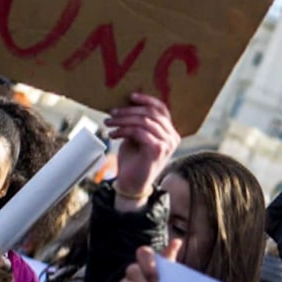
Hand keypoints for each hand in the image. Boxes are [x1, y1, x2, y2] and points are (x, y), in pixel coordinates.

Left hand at [105, 93, 180, 207]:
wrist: (132, 184)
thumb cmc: (133, 160)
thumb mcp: (136, 137)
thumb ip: (138, 123)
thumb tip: (128, 104)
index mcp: (170, 133)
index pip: (162, 110)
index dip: (147, 100)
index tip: (130, 96)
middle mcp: (173, 137)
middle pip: (151, 114)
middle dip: (129, 111)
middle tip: (112, 113)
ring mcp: (167, 144)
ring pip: (144, 122)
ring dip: (123, 120)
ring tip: (108, 123)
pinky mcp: (158, 150)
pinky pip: (139, 132)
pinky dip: (123, 130)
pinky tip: (113, 135)